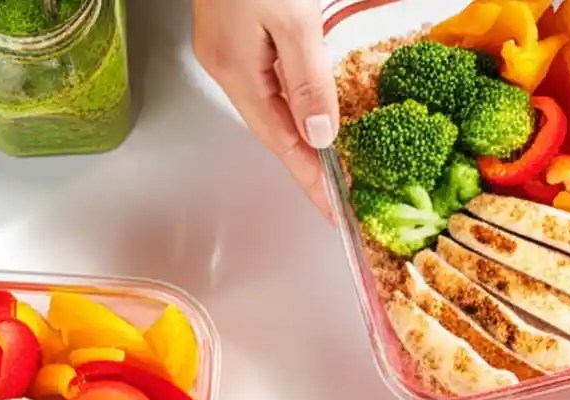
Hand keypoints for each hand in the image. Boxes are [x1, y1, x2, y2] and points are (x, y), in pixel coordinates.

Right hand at [192, 0, 339, 217]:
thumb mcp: (293, 19)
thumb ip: (308, 80)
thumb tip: (321, 136)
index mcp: (235, 69)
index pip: (279, 142)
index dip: (309, 179)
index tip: (334, 210)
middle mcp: (228, 65)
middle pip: (275, 130)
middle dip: (309, 168)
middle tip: (341, 199)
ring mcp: (231, 50)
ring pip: (275, 108)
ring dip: (305, 141)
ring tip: (334, 171)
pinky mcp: (242, 33)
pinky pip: (275, 83)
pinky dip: (298, 106)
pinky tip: (314, 119)